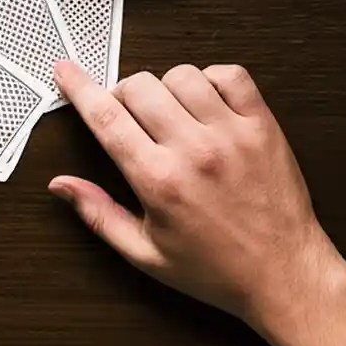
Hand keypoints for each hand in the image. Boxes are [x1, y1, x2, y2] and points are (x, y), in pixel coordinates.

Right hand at [49, 61, 345, 327]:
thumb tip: (60, 185)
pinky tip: (205, 104)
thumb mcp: (144, 253)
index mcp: (158, 181)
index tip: (65, 70)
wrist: (284, 275)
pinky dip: (211, 79)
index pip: (105, 117)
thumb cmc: (216, 269)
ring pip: (181, 74)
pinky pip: (231, 75)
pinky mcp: (263, 127)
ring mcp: (232, 134)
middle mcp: (194, 150)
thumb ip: (98, 214)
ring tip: (170, 114)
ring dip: (165, 87)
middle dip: (121, 93)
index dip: (78, 88)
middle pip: (138, 86)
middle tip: (127, 114)